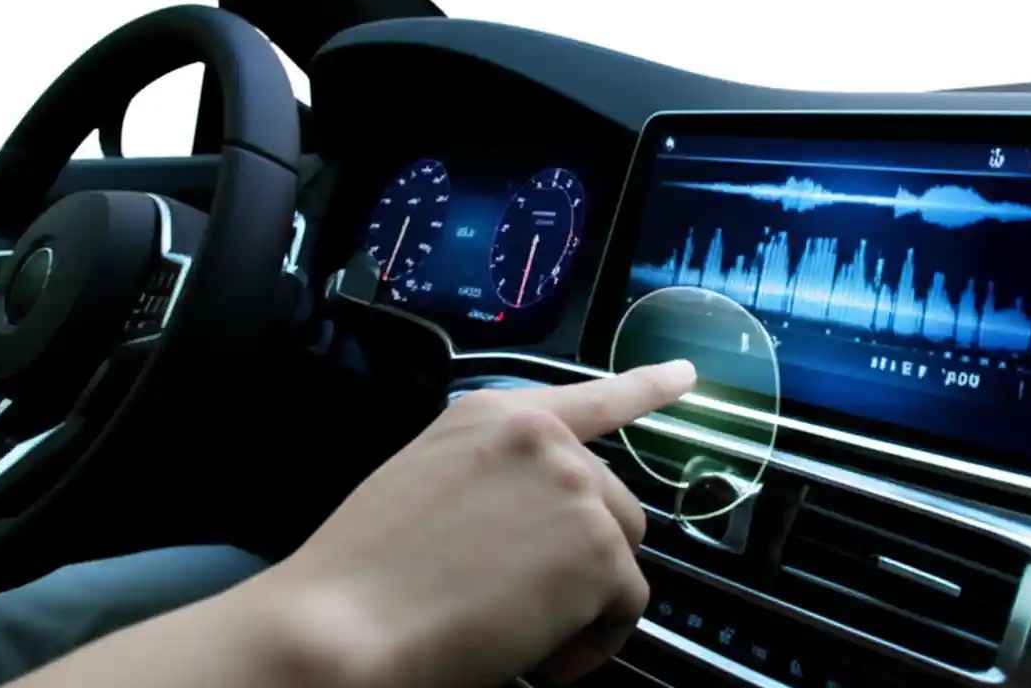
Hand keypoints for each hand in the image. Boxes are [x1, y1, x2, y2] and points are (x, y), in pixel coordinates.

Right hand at [250, 359, 695, 686]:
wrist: (346, 625)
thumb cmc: (365, 576)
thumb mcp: (428, 488)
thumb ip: (496, 481)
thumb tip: (540, 525)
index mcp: (493, 417)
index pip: (589, 397)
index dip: (644, 387)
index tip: (685, 373)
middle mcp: (545, 440)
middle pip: (610, 501)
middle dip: (580, 556)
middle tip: (521, 603)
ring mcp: (577, 488)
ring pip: (621, 553)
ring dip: (586, 599)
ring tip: (523, 633)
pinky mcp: (599, 547)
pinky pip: (626, 605)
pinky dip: (593, 642)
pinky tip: (539, 657)